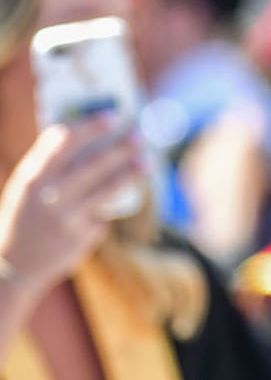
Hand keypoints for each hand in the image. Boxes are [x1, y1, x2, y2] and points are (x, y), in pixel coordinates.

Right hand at [0, 120, 144, 303]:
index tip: (111, 115)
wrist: (15, 264)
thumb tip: (89, 137)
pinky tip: (114, 202)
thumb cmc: (26, 215)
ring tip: (146, 162)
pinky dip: (109, 207)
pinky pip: (104, 214)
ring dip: (130, 174)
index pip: (62, 142)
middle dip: (119, 149)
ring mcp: (66, 217)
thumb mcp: (27, 188)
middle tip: (139, 136)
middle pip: (92, 165)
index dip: (89, 127)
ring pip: (107, 189)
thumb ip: (51, 165)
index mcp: (31, 176)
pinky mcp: (81, 236)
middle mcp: (48, 195)